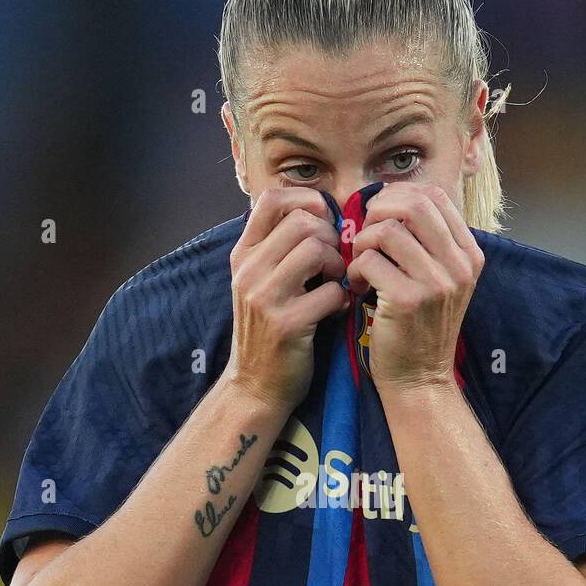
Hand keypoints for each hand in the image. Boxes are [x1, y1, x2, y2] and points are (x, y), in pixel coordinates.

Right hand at [225, 188, 348, 411]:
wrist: (255, 386)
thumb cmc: (268, 330)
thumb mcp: (260, 283)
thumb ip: (279, 248)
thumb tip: (320, 211)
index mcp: (243, 255)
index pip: (272, 200)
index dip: (307, 201)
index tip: (324, 222)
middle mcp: (248, 271)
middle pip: (302, 222)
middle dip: (330, 238)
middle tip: (335, 263)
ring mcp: (264, 298)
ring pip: (316, 250)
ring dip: (338, 266)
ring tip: (336, 285)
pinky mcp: (287, 325)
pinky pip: (330, 293)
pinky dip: (342, 300)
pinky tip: (336, 312)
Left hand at [345, 183, 484, 392]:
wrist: (420, 379)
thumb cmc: (420, 327)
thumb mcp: (440, 281)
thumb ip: (428, 242)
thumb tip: (392, 200)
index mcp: (469, 255)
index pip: (435, 197)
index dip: (399, 197)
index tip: (380, 218)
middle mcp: (459, 266)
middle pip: (413, 204)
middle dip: (377, 212)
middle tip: (365, 237)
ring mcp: (436, 283)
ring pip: (386, 230)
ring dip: (361, 244)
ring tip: (360, 266)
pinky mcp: (407, 300)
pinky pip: (368, 260)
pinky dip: (354, 270)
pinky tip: (357, 288)